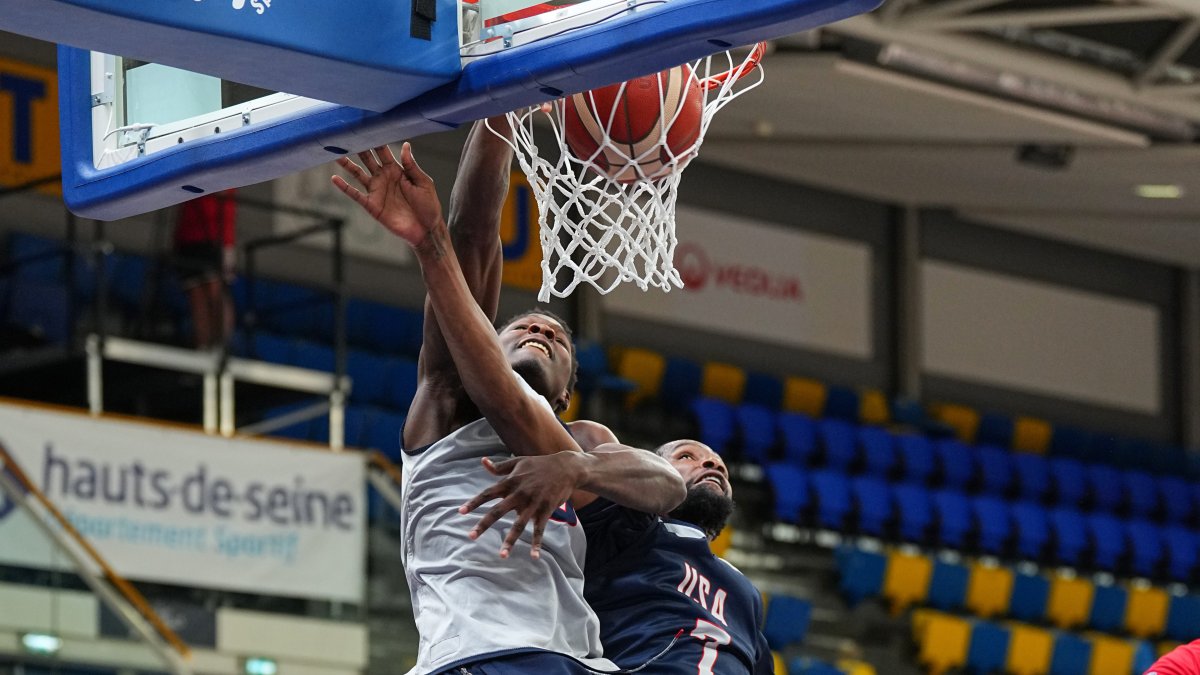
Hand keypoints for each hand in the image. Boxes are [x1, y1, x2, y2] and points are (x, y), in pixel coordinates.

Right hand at [331, 143, 443, 247]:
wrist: (426, 229)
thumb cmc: (428, 205)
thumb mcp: (423, 182)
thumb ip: (411, 165)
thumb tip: (405, 145)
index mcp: (397, 170)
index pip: (383, 151)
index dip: (375, 140)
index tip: (366, 127)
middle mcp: (384, 177)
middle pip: (367, 159)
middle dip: (358, 147)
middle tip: (346, 134)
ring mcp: (377, 190)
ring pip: (358, 173)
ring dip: (347, 164)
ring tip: (336, 153)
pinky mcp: (372, 205)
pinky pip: (355, 194)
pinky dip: (344, 187)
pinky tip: (334, 178)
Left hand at [458, 453, 587, 559]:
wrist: (566, 467)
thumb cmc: (540, 464)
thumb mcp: (519, 462)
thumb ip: (500, 466)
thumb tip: (483, 462)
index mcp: (511, 482)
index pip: (488, 493)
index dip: (474, 503)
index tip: (461, 512)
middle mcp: (519, 494)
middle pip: (498, 511)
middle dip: (484, 524)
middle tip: (471, 537)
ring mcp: (533, 503)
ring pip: (519, 525)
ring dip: (510, 540)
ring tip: (502, 555)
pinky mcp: (546, 510)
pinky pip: (540, 530)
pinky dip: (537, 543)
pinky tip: (534, 556)